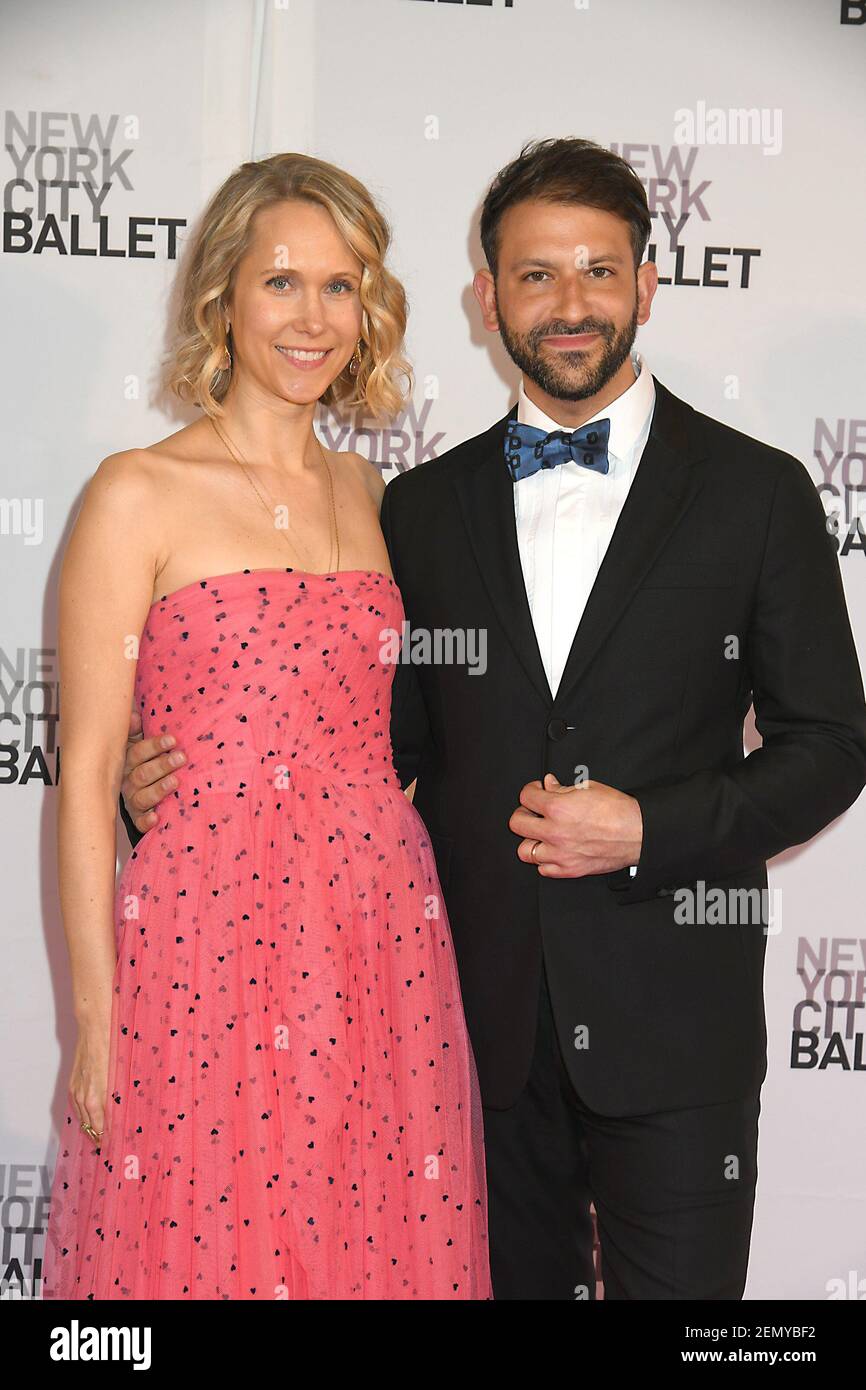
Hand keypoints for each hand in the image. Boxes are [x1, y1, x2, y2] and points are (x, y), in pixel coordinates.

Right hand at [69, 1012, 110, 1145]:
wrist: (95, 1027)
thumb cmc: (114, 1046)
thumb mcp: (123, 1073)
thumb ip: (122, 1095)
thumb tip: (127, 1110)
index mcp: (97, 1097)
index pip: (102, 1128)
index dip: (110, 1138)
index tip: (118, 1146)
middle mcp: (84, 1097)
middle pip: (91, 1127)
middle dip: (101, 1137)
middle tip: (112, 1146)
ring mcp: (76, 1090)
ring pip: (82, 1119)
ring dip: (91, 1128)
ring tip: (102, 1136)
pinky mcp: (73, 1084)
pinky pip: (76, 1107)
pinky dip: (84, 1116)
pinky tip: (92, 1118)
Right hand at [121, 708, 184, 834]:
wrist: (139, 792)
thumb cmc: (145, 761)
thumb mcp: (138, 743)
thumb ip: (135, 730)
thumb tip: (133, 716)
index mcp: (128, 761)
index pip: (138, 752)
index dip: (155, 745)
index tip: (173, 740)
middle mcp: (127, 781)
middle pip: (142, 774)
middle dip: (162, 765)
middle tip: (181, 758)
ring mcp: (132, 800)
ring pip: (141, 796)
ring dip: (158, 789)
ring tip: (175, 782)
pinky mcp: (137, 818)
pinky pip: (139, 822)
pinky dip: (146, 820)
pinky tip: (156, 817)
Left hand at [508, 772, 642, 877]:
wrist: (638, 833)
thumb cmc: (618, 810)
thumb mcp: (588, 788)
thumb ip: (562, 788)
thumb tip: (548, 784)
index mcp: (558, 808)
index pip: (525, 797)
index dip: (530, 790)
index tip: (536, 791)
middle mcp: (555, 832)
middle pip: (516, 824)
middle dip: (523, 813)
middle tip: (533, 811)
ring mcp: (560, 854)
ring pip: (524, 851)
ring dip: (531, 840)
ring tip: (541, 833)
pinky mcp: (570, 870)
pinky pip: (543, 869)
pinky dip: (545, 860)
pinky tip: (553, 850)